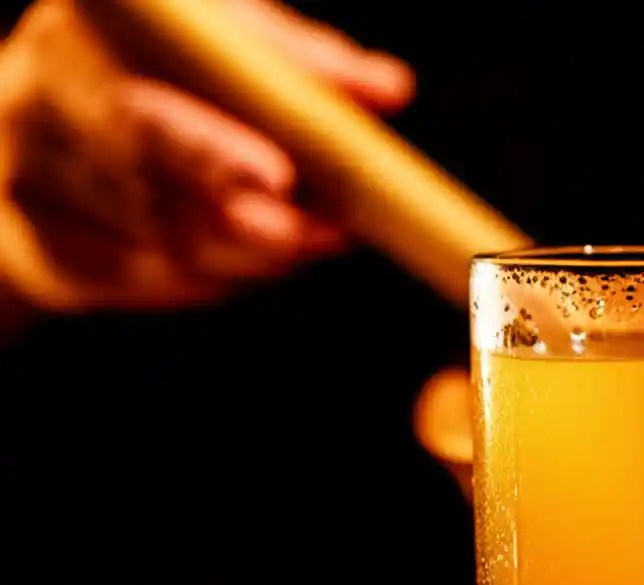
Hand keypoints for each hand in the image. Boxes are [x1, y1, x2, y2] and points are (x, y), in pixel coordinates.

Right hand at [0, 0, 413, 312]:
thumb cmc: (172, 73)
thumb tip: (388, 90)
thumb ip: (300, 61)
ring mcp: (30, 178)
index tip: (283, 175)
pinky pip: (146, 281)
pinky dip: (218, 276)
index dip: (221, 136)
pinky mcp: (45, 255)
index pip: (160, 74)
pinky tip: (261, 258)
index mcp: (91, 22)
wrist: (61, 134)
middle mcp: (40, 94)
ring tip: (319, 238)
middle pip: (142, 155)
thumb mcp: (228, 40)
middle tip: (317, 230)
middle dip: (240, 202)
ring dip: (254, 249)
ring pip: (158, 235)